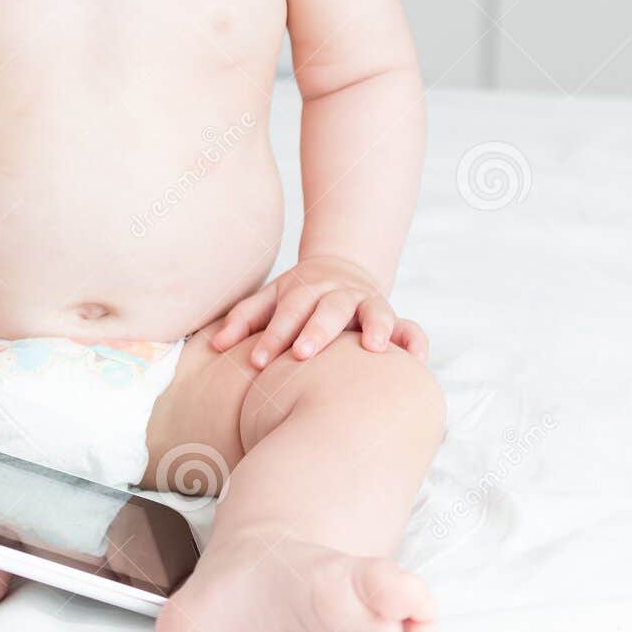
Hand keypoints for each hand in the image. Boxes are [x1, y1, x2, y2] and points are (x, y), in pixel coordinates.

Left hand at [209, 255, 428, 368]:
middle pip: (328, 309)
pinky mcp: (391, 318)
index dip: (273, 336)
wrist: (342, 270)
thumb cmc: (297, 298)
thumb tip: (215, 345)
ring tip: (375, 348)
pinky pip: (410, 328)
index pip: (286, 311)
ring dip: (376, 327)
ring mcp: (367, 305)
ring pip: (374, 312)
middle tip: (303, 354)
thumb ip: (244, 319)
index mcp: (304, 290)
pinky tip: (416, 360)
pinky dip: (414, 341)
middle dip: (317, 331)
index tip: (258, 362)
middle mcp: (338, 295)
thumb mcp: (270, 300)